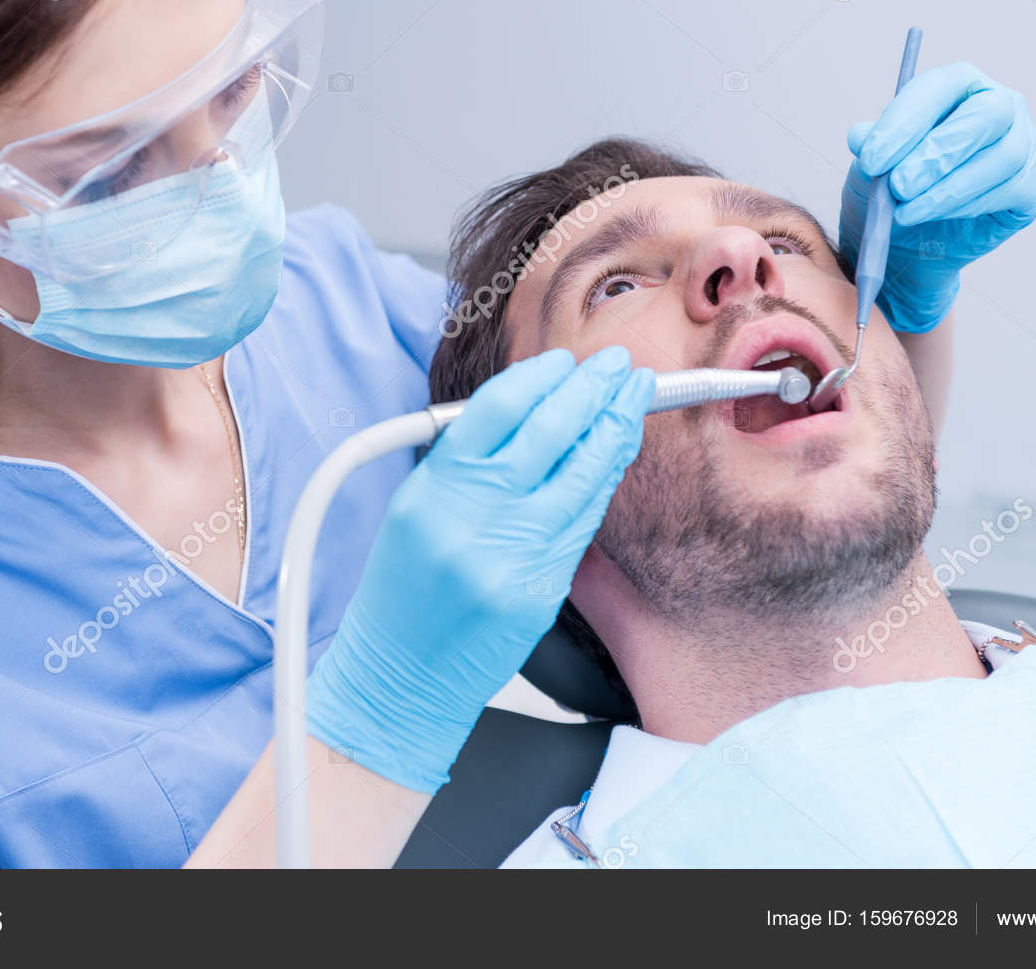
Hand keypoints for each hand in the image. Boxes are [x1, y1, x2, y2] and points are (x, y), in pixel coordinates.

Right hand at [306, 346, 654, 791]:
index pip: (497, 408)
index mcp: (432, 490)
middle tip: (622, 366)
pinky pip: (581, 525)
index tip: (567, 361)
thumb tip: (531, 405)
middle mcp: (470, 520)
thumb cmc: (405, 587)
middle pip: (549, 433)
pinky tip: (614, 456)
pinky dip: (601, 483)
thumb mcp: (415, 508)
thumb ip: (465, 459)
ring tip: (633, 401)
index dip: (540, 377)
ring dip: (614, 432)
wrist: (401, 674)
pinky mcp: (540, 593)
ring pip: (580, 478)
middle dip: (593, 391)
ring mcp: (510, 559)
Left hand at [840, 61, 1035, 331]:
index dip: (906, 121)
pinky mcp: (1033, 188)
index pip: (941, 86)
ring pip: (1002, 158)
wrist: (910, 240)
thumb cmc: (894, 188)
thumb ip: (869, 147)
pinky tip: (931, 217)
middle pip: (987, 115)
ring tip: (904, 213)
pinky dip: (966, 207)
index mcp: (960, 84)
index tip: (872, 158)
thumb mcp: (871, 167)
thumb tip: (861, 136)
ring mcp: (1025, 145)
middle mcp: (1002, 105)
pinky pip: (1010, 191)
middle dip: (938, 153)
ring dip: (948, 189)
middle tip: (898, 186)